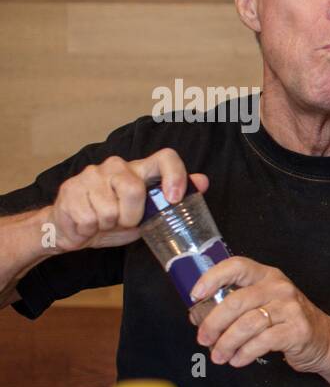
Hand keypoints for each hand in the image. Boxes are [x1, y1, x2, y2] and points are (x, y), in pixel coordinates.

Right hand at [47, 149, 208, 251]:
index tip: (173, 198)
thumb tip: (203, 181)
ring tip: (102, 222)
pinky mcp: (69, 189)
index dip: (175, 175)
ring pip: (109, 210)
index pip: (165, 157)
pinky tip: (85, 224)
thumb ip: (171, 200)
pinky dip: (88, 229)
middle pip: (134, 189)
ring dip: (107, 225)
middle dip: (130, 216)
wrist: (72, 229)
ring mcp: (90, 175)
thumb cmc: (113, 221)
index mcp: (139, 171)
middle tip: (122, 221)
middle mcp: (115, 166)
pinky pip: (88, 218)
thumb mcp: (147, 214)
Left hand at [191, 256, 329, 386]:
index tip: (196, 294)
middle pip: (236, 302)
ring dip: (227, 343)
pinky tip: (238, 360)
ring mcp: (290, 308)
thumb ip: (235, 306)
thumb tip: (198, 316)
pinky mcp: (297, 330)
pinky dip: (245, 353)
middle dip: (214, 323)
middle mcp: (279, 288)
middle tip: (203, 338)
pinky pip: (262, 342)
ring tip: (219, 356)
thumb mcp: (265, 304)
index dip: (213, 277)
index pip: (237, 266)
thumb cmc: (288, 322)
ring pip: (247, 325)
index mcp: (267, 276)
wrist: (326, 340)